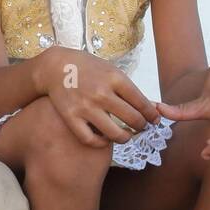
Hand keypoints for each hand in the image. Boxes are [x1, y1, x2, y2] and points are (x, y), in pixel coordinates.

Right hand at [40, 47, 160, 147]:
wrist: (54, 66)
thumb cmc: (87, 68)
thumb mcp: (111, 71)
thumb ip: (129, 89)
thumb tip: (155, 108)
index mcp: (115, 78)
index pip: (143, 103)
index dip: (152, 115)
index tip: (153, 120)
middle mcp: (102, 93)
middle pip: (133, 119)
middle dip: (142, 126)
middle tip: (140, 127)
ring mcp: (85, 107)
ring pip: (116, 134)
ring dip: (125, 137)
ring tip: (125, 135)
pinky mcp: (70, 117)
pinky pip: (90, 139)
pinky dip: (101, 143)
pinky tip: (104, 138)